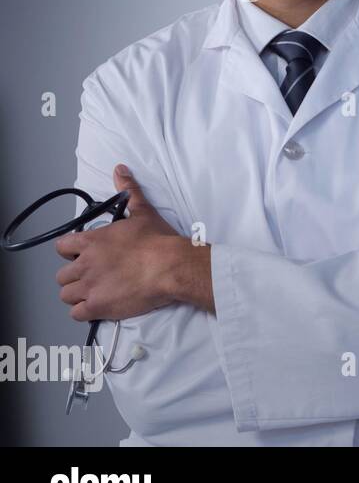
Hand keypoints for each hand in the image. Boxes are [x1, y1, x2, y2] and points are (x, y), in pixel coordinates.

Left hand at [53, 164, 209, 320]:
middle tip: (94, 277)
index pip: (61, 247)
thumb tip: (120, 169)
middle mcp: (85, 264)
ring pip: (66, 295)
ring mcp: (90, 287)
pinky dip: (85, 311)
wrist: (172, 267)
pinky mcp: (98, 306)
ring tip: (96, 293)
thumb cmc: (158, 241)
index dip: (71, 252)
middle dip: (75, 277)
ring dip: (78, 295)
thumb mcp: (142, 212)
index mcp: (92, 241)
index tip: (84, 255)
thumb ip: (129, 190)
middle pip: (62, 275)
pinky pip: (76, 313)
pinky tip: (99, 306)